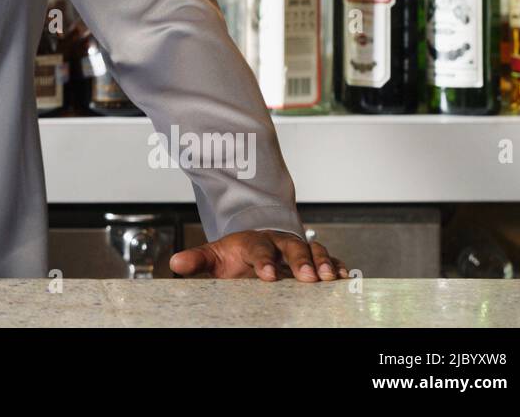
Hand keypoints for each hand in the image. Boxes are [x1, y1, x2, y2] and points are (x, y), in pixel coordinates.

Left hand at [170, 230, 346, 281]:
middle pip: (293, 248)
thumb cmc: (238, 254)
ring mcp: (300, 250)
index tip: (267, 275)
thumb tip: (175, 263)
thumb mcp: (216, 256)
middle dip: (300, 261)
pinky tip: (344, 277)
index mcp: (254, 242)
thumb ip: (198, 260)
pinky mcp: (315, 260)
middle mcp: (280, 244)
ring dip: (323, 263)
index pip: (258, 249)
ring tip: (328, 277)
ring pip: (315, 252)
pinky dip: (338, 266)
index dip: (263, 261)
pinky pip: (331, 260)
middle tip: (306, 277)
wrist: (258, 242)